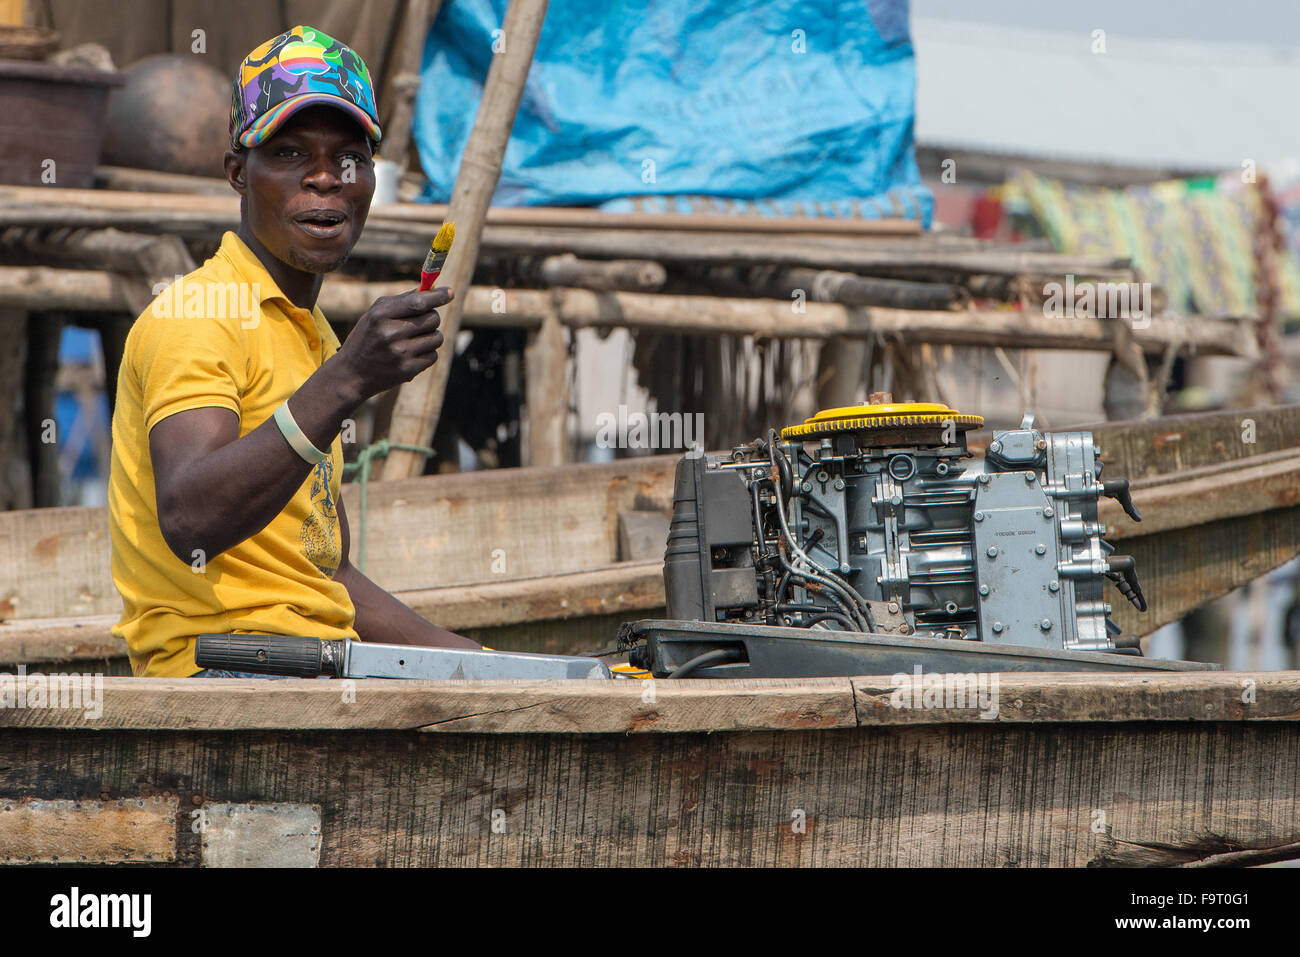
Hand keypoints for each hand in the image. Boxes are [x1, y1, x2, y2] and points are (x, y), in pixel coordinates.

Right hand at [334, 287, 451, 399]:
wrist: (351, 374)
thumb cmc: (367, 338)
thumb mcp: (375, 315)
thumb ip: (402, 301)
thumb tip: (432, 289)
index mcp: (380, 314)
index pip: (418, 302)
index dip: (437, 296)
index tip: (450, 293)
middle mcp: (390, 333)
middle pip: (433, 318)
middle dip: (431, 319)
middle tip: (419, 323)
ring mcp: (400, 353)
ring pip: (437, 338)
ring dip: (431, 337)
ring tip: (414, 341)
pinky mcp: (407, 370)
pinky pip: (433, 356)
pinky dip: (427, 354)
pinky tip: (411, 355)